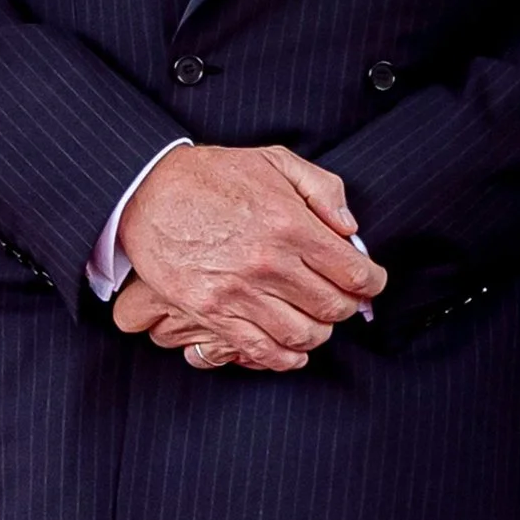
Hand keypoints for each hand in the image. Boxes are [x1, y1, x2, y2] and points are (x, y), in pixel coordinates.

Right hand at [113, 143, 385, 372]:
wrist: (147, 191)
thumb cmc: (212, 175)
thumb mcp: (275, 161)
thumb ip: (323, 190)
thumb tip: (350, 229)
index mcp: (291, 226)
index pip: (355, 274)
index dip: (372, 282)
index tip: (369, 281)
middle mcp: (270, 264)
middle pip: (334, 308)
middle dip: (347, 306)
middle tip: (340, 297)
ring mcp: (239, 293)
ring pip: (303, 335)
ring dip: (318, 332)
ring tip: (314, 319)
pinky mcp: (211, 313)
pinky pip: (261, 350)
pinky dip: (285, 358)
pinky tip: (292, 350)